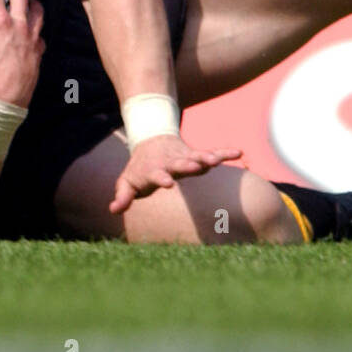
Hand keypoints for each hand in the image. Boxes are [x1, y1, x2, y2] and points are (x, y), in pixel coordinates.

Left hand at [109, 134, 242, 213]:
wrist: (151, 141)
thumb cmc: (139, 169)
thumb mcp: (127, 182)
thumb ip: (122, 196)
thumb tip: (113, 210)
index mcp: (154, 170)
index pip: (158, 175)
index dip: (162, 179)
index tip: (168, 184)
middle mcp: (172, 162)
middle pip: (180, 164)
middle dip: (188, 165)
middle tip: (196, 167)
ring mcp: (185, 157)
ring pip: (197, 156)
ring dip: (207, 158)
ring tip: (218, 160)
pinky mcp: (196, 155)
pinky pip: (212, 153)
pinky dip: (224, 152)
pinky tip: (238, 152)